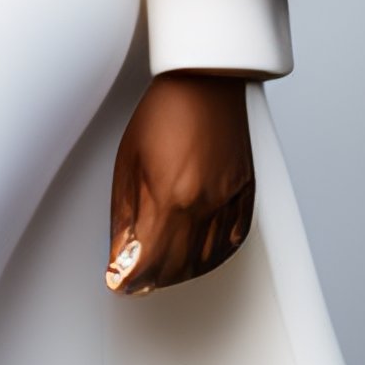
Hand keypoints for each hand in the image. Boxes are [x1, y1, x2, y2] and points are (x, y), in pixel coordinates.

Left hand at [106, 71, 254, 294]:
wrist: (204, 81)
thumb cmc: (164, 112)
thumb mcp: (128, 162)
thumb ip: (126, 216)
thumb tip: (121, 254)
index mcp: (169, 196)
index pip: (149, 262)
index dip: (130, 280)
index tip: (119, 283)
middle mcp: (203, 203)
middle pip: (178, 267)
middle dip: (154, 280)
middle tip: (136, 279)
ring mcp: (228, 198)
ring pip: (208, 259)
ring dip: (182, 272)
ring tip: (163, 269)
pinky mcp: (245, 191)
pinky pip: (234, 239)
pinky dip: (215, 255)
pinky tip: (200, 256)